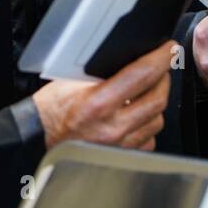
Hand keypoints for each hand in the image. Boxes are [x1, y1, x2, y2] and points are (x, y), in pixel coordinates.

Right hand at [33, 41, 173, 150]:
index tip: (169, 50)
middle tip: (160, 68)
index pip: (142, 75)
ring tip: (146, 92)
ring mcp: (119, 146)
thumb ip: (102, 69)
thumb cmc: (51, 109)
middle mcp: (112, 128)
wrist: (38, 138)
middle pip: (158, 98)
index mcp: (98, 103)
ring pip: (157, 120)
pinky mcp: (121, 157)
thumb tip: (130, 53)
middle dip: (164, 78)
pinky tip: (136, 116)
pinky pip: (149, 139)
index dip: (161, 58)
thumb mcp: (72, 79)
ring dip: (156, 103)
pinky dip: (147, 125)